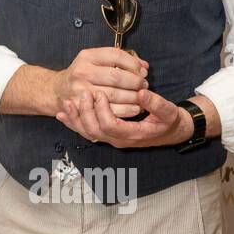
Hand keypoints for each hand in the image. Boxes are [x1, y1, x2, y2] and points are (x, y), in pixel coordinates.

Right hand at [53, 47, 149, 119]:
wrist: (58, 91)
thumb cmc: (83, 75)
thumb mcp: (96, 61)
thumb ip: (119, 61)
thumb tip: (144, 66)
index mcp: (87, 56)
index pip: (116, 56)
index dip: (134, 64)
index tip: (142, 71)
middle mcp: (82, 72)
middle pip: (117, 77)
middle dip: (135, 82)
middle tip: (144, 85)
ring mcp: (81, 91)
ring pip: (115, 95)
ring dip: (133, 97)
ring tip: (141, 97)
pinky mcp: (83, 108)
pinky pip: (109, 110)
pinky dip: (126, 110)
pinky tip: (135, 108)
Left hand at [56, 84, 192, 148]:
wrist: (170, 131)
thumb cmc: (169, 121)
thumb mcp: (168, 112)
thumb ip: (156, 104)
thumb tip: (142, 93)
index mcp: (133, 134)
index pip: (111, 126)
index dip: (103, 111)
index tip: (100, 94)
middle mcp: (119, 139)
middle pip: (95, 131)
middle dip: (86, 113)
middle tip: (83, 94)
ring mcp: (111, 138)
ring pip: (87, 133)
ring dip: (76, 118)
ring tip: (68, 103)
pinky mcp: (107, 133)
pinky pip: (86, 131)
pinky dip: (73, 122)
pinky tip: (63, 113)